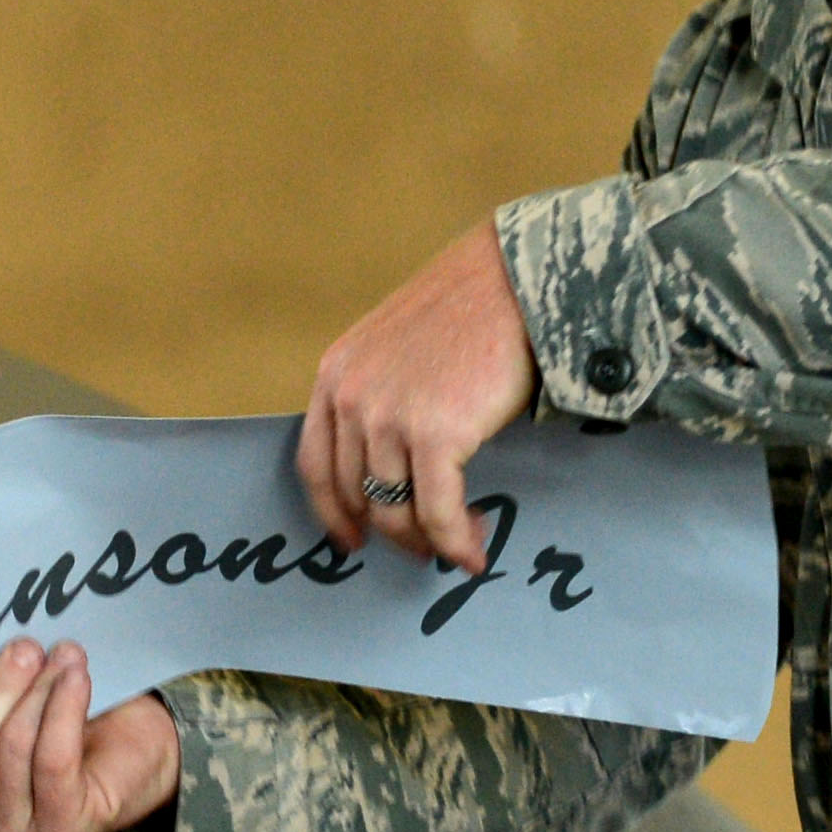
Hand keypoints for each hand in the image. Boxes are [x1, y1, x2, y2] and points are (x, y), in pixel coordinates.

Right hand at [0, 640, 182, 831]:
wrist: (133, 746)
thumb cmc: (53, 714)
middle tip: (23, 648)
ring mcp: (12, 831)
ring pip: (11, 750)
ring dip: (39, 692)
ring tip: (63, 656)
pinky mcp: (62, 829)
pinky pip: (53, 760)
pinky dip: (65, 709)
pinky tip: (77, 677)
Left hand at [298, 216, 540, 569]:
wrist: (516, 279)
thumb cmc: (469, 306)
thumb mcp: (394, 344)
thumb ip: (380, 395)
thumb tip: (393, 464)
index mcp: (335, 374)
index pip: (315, 465)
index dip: (332, 512)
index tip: (351, 539)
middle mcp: (352, 398)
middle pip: (356, 495)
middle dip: (391, 532)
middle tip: (422, 549)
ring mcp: (390, 417)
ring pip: (395, 510)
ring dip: (427, 541)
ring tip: (457, 547)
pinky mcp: (436, 433)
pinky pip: (437, 511)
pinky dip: (454, 540)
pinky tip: (472, 552)